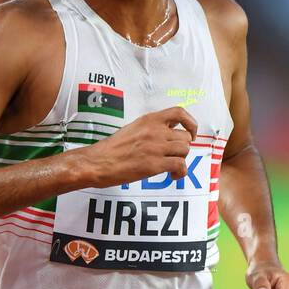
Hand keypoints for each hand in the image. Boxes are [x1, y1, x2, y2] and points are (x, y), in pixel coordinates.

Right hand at [82, 106, 197, 188]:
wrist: (98, 162)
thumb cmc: (111, 149)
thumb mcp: (132, 129)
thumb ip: (150, 129)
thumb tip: (165, 135)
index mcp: (149, 120)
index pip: (179, 112)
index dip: (190, 123)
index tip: (190, 133)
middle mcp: (155, 131)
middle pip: (184, 137)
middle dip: (182, 148)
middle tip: (174, 156)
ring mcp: (156, 147)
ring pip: (184, 151)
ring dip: (181, 160)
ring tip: (172, 168)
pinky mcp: (155, 164)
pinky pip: (180, 165)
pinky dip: (180, 172)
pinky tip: (172, 176)